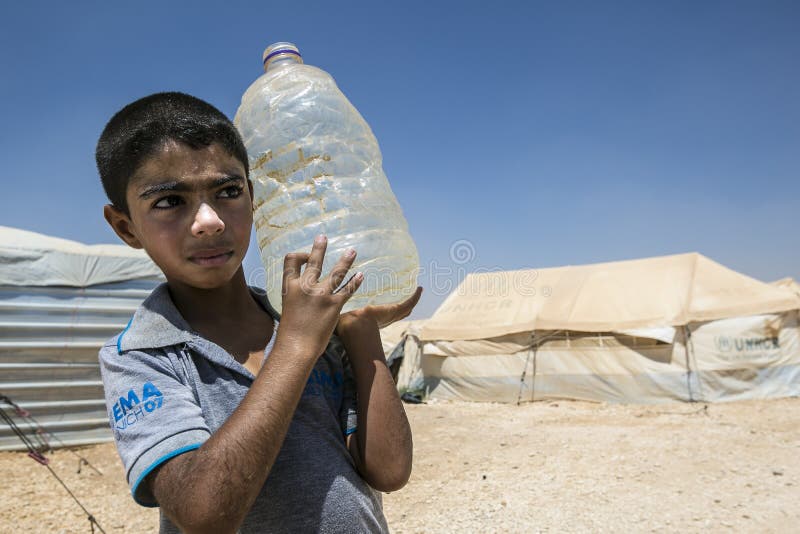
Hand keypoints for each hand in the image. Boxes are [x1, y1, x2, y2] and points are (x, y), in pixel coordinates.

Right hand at [276, 235, 362, 358]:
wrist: (296, 348)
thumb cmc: (291, 332)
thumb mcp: (289, 307)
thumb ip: (298, 295)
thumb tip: (305, 290)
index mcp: (290, 287)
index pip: (291, 261)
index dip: (299, 255)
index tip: (306, 256)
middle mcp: (305, 287)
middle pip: (314, 260)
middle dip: (319, 247)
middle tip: (323, 237)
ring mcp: (321, 295)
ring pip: (336, 271)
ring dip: (346, 260)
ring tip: (352, 251)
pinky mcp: (335, 305)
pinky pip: (348, 289)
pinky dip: (355, 281)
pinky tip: (361, 275)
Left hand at [336, 286, 422, 335]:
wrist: (354, 329)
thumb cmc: (343, 327)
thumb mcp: (337, 314)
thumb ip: (331, 307)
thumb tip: (319, 303)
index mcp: (371, 319)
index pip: (380, 313)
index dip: (386, 309)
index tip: (388, 303)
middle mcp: (383, 318)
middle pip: (397, 312)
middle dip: (404, 305)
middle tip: (410, 294)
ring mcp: (390, 315)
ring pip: (405, 308)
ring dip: (413, 299)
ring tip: (420, 289)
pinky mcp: (394, 312)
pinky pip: (407, 304)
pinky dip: (415, 298)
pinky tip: (420, 288)